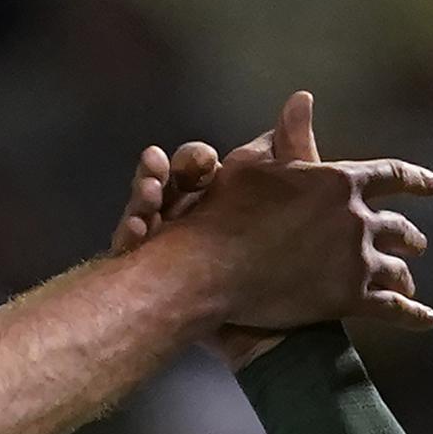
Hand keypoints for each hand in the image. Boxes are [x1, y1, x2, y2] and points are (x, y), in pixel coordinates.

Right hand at [119, 136, 280, 366]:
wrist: (270, 337)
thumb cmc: (282, 268)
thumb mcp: (291, 203)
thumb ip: (293, 156)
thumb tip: (302, 96)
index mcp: (218, 194)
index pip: (194, 165)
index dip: (189, 162)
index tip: (196, 165)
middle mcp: (188, 213)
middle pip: (161, 183)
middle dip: (155, 177)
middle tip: (153, 182)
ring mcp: (169, 243)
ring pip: (142, 212)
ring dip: (138, 204)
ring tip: (142, 209)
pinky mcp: (155, 270)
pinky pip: (131, 250)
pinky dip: (130, 239)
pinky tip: (134, 236)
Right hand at [144, 90, 432, 335]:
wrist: (211, 270)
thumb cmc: (223, 212)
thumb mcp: (252, 162)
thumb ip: (286, 135)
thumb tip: (303, 100)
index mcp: (340, 180)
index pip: (391, 176)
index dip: (416, 180)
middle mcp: (357, 219)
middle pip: (398, 227)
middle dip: (409, 237)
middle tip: (416, 243)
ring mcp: (357, 260)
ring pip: (398, 269)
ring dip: (406, 275)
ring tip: (409, 283)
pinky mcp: (349, 299)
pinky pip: (394, 309)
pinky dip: (414, 314)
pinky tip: (427, 319)